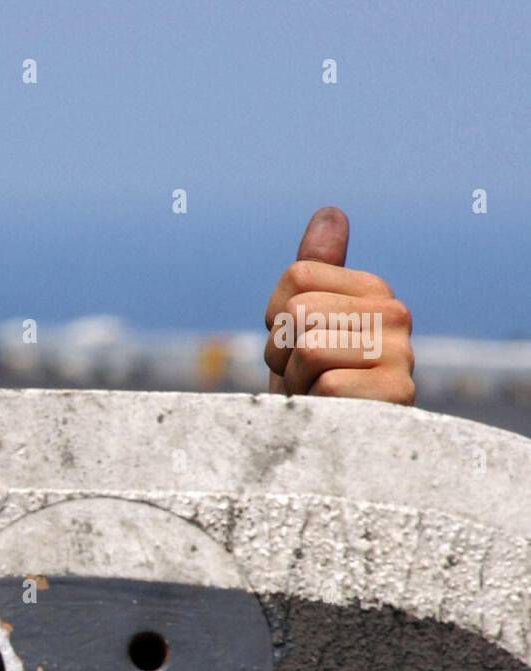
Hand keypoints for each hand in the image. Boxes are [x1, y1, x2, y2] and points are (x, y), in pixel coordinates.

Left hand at [263, 207, 413, 404]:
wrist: (328, 451)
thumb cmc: (310, 390)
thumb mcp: (303, 328)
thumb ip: (316, 274)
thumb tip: (331, 213)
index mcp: (373, 291)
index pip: (296, 277)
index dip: (275, 320)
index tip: (293, 348)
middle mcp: (396, 315)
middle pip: (298, 311)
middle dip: (281, 354)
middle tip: (303, 381)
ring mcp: (401, 355)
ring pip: (308, 346)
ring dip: (294, 383)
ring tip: (314, 399)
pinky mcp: (397, 395)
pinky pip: (324, 385)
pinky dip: (311, 409)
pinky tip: (329, 417)